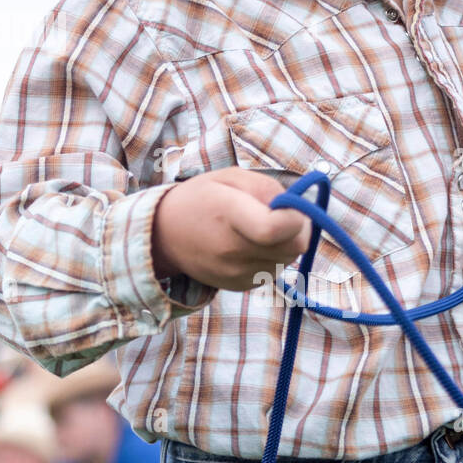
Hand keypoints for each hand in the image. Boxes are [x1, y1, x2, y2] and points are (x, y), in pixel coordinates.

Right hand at [152, 166, 311, 290]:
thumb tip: (295, 207)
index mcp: (228, 215)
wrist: (164, 235)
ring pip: (288, 260)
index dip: (295, 216)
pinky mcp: (240, 285)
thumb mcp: (229, 176)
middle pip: (293, 246)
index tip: (288, 205)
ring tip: (259, 228)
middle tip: (281, 213)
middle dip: (298, 228)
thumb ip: (266, 187)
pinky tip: (250, 244)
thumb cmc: (200, 198)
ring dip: (284, 243)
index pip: (276, 228)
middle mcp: (232, 249)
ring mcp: (236, 272)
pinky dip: (271, 256)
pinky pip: (273, 271)